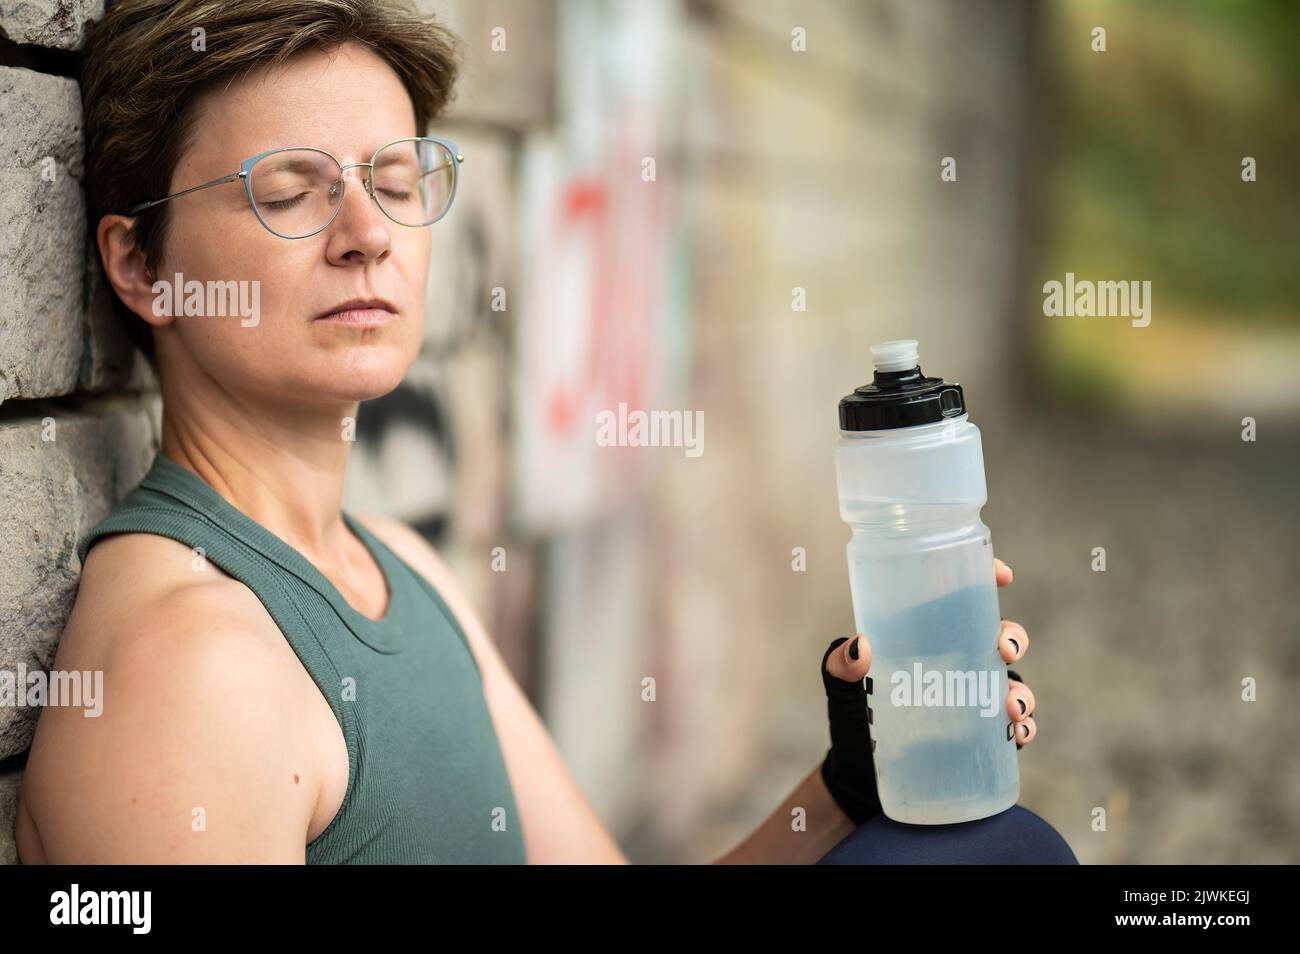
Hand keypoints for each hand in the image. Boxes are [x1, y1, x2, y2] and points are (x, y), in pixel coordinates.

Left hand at [819, 557, 1036, 825]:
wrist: (858, 776)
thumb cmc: (853, 717)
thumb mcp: (841, 688)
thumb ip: (841, 667)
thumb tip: (860, 647)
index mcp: (927, 637)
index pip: (963, 599)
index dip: (986, 580)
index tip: (1002, 577)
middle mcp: (956, 662)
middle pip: (999, 637)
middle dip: (1013, 638)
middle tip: (1003, 649)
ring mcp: (971, 699)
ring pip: (1013, 683)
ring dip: (1022, 691)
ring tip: (1011, 706)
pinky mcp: (979, 736)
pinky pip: (1013, 728)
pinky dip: (1023, 729)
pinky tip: (1017, 733)